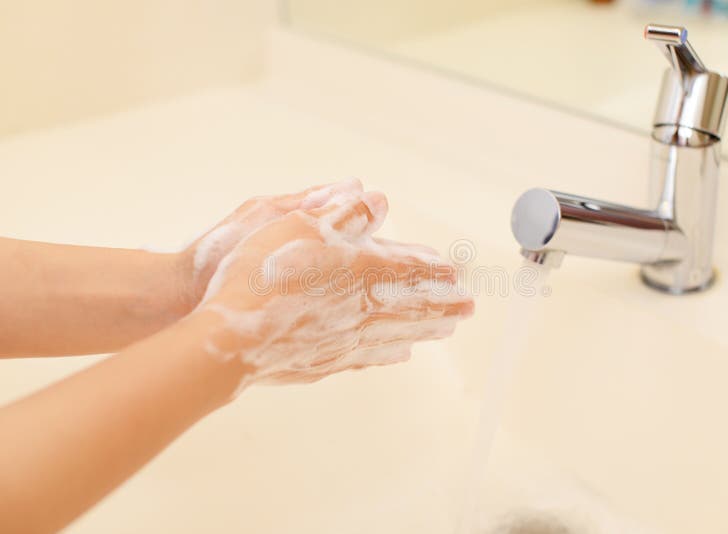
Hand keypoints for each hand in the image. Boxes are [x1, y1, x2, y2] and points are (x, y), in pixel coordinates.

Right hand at [194, 189, 473, 388]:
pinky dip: (390, 354)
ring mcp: (346, 341)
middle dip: (443, 304)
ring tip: (445, 330)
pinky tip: (398, 356)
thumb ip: (344, 214)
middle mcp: (362, 309)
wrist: (228, 339)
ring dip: (425, 330)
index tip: (457, 273)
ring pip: (399, 334)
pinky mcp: (325, 362)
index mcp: (360, 270)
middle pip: (414, 307)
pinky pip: (370, 357)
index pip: (410, 269)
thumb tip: (378, 200)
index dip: (434, 269)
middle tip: (468, 308)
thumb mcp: (297, 223)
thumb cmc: (259, 277)